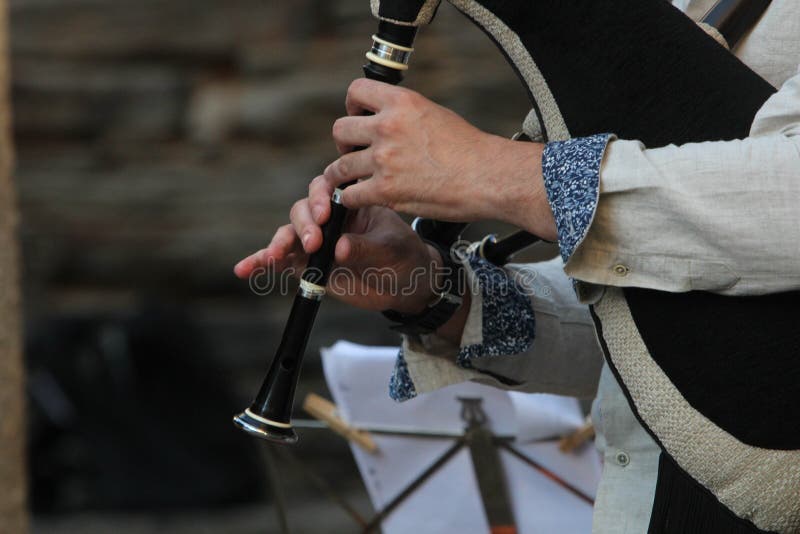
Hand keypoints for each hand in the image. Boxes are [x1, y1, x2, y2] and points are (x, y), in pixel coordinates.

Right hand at [234, 191, 445, 314]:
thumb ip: (365, 248)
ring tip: (274, 256)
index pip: (327, 189)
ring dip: (279, 243)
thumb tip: (339, 249)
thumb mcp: (390, 250)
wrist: (406, 284)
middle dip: (303, 224)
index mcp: (350, 201)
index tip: (325, 215)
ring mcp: (315, 240)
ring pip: (288, 233)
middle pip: (303, 210)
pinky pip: (280, 261)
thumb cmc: (402, 257)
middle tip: (313, 243)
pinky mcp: (307, 264)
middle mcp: (329, 217)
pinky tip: (245, 269)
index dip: (320, 198)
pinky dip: (261, 263)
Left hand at [320, 78, 556, 240]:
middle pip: (340, 130)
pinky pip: (350, 194)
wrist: (487, 177)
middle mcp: (388, 127)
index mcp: (401, 103)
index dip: (351, 106)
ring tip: (354, 180)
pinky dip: (352, 198)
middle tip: (354, 154)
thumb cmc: (470, 150)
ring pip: (340, 166)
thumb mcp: (434, 113)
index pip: (356, 91)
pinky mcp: (385, 190)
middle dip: (344, 143)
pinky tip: (363, 199)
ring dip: (343, 175)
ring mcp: (384, 160)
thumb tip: (387, 118)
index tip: (356, 117)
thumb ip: (405, 114)